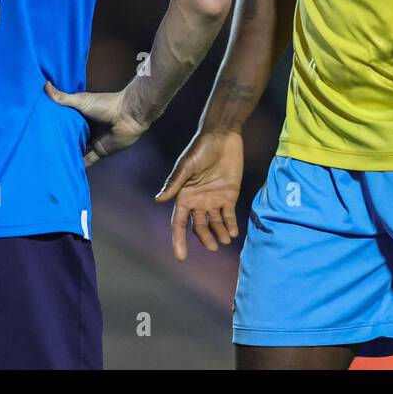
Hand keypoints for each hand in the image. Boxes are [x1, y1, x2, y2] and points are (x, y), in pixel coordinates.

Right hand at [45, 81, 147, 164]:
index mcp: (81, 115)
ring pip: (77, 150)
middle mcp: (86, 128)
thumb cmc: (105, 105)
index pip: (64, 121)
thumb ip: (62, 97)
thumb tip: (44, 85)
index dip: (53, 125)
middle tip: (39, 148)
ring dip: (67, 154)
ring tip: (49, 162)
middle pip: (70, 137)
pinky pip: (87, 161)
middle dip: (58, 142)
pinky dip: (78, 165)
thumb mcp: (80, 100)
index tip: (37, 130)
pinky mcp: (99, 152)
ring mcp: (93, 141)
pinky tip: (65, 171)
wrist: (127, 115)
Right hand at [155, 130, 242, 260]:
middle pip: (198, 227)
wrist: (223, 136)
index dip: (179, 240)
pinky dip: (231, 225)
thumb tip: (158, 200)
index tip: (181, 257)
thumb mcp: (186, 165)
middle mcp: (197, 201)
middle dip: (205, 238)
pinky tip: (234, 232)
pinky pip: (229, 215)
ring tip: (226, 240)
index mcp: (184, 196)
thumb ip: (175, 183)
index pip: (179, 223)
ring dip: (219, 233)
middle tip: (214, 247)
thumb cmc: (200, 148)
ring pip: (215, 224)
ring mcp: (214, 199)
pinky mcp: (229, 195)